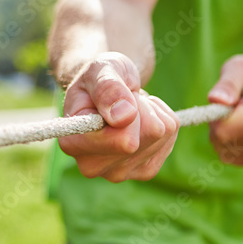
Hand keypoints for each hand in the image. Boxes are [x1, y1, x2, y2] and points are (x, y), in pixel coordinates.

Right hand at [58, 52, 178, 182]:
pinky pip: (169, 140)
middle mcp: (91, 166)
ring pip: (160, 136)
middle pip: (145, 137)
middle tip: (123, 99)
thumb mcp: (100, 70)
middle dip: (140, 109)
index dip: (130, 112)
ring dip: (151, 113)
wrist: (106, 88)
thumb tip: (124, 116)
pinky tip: (141, 119)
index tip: (121, 95)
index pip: (123, 141)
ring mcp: (118, 173)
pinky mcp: (142, 172)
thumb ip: (107, 89)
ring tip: (130, 106)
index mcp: (73, 144)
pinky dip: (161, 122)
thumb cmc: (98, 77)